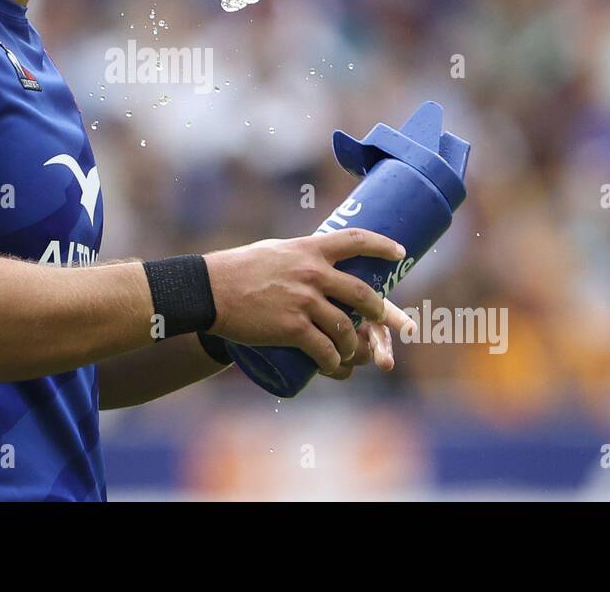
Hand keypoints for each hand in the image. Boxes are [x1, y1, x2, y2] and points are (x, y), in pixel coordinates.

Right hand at [204, 228, 415, 375]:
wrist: (209, 291)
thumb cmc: (237, 270)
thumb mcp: (274, 252)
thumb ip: (298, 257)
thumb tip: (318, 263)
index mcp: (309, 249)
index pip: (356, 240)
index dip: (383, 246)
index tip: (400, 253)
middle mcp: (313, 273)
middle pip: (363, 294)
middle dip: (383, 314)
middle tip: (393, 325)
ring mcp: (304, 301)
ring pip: (346, 329)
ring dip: (354, 347)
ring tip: (351, 354)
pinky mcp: (292, 328)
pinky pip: (325, 351)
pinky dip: (335, 364)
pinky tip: (336, 368)